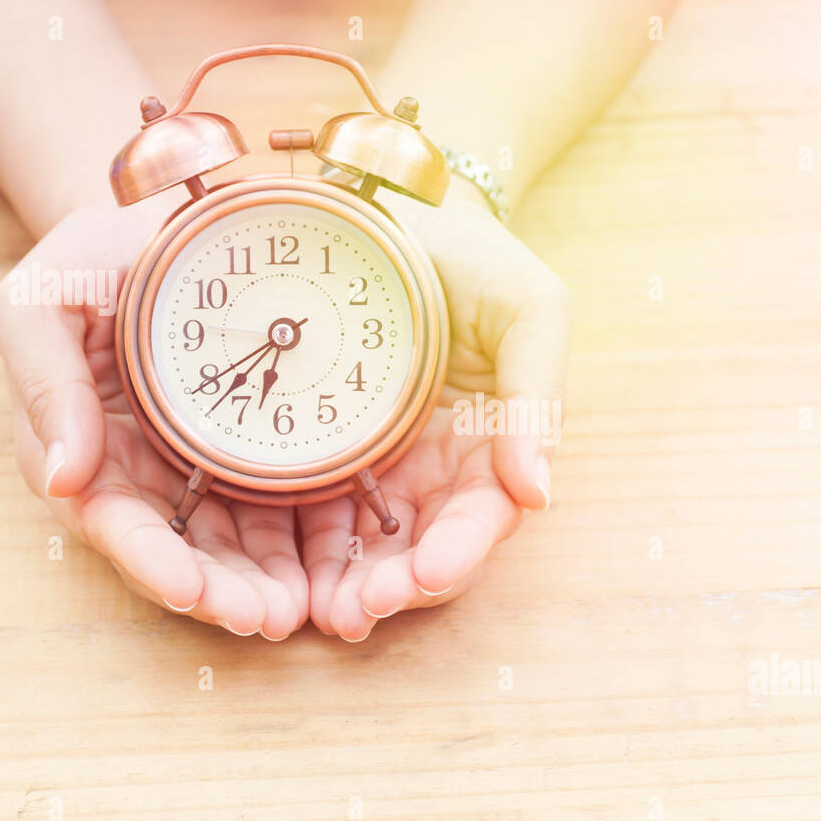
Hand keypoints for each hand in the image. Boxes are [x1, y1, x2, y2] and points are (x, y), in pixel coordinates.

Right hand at [0, 205, 309, 639]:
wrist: (163, 227)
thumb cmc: (92, 263)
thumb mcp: (44, 301)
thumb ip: (44, 381)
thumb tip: (64, 478)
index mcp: (87, 449)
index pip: (114, 520)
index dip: (148, 559)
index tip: (187, 589)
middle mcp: (143, 474)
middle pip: (179, 550)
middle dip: (217, 591)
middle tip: (265, 617)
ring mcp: (201, 470)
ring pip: (232, 544)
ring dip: (261, 582)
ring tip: (297, 612)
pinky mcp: (254, 456)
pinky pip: (278, 507)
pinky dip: (299, 543)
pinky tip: (328, 571)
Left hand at [299, 187, 570, 640]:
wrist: (401, 207)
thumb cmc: (476, 258)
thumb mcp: (530, 310)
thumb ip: (537, 396)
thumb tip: (538, 493)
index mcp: (490, 444)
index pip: (482, 517)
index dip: (459, 553)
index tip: (428, 576)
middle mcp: (436, 466)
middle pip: (420, 546)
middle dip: (394, 587)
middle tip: (356, 613)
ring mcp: (379, 461)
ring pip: (366, 543)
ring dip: (347, 584)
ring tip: (320, 613)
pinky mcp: (325, 446)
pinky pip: (314, 506)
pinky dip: (303, 548)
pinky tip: (283, 575)